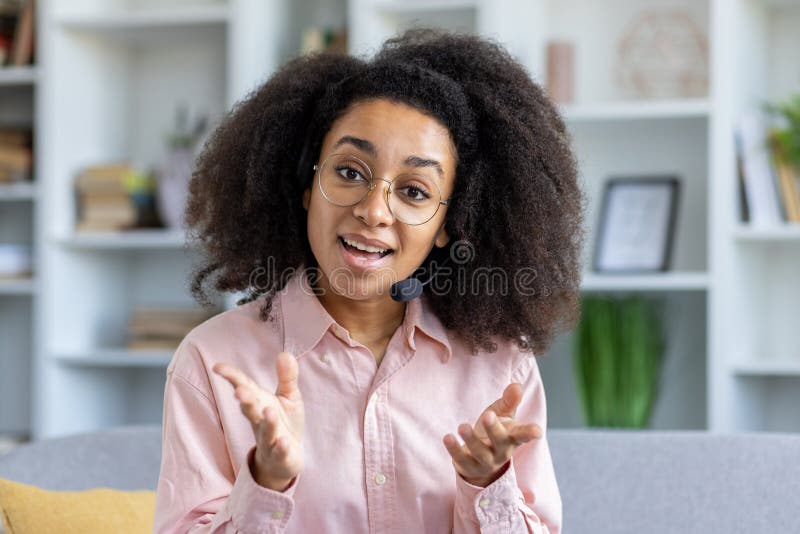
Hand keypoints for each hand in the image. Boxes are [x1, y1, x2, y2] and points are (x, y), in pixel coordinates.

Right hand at [213, 352, 304, 490]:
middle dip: (245, 401)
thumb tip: (285, 353)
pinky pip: (279, 452)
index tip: (217, 367)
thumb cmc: (284, 423)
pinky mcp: (280, 455)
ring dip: (267, 422)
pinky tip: (283, 442)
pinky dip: (281, 447)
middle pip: (250, 410)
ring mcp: (268, 439)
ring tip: (268, 411)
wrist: (285, 460)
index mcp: (259, 402)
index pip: (243, 387)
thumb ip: (287, 377)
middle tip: (240, 391)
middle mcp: (259, 420)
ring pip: (266, 430)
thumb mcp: (288, 397)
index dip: (231, 377)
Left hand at [442, 383, 541, 487]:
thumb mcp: (502, 415)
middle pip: (500, 442)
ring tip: (462, 426)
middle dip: (494, 429)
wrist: (480, 462)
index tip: (537, 431)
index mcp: (512, 438)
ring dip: (471, 439)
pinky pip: (462, 460)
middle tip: (488, 415)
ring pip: (480, 452)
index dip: (530, 433)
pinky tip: (448, 438)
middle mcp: (501, 451)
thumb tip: (517, 385)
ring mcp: (486, 462)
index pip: (522, 435)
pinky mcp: (469, 467)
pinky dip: (454, 450)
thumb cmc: (494, 432)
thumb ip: (509, 401)